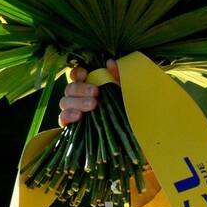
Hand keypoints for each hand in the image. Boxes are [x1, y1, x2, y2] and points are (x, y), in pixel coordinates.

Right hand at [60, 60, 159, 199]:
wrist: (143, 145)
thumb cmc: (137, 117)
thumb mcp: (131, 96)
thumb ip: (121, 78)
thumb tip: (111, 61)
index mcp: (94, 89)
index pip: (78, 75)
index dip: (79, 73)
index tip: (87, 74)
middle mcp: (83, 100)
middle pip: (70, 88)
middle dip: (80, 88)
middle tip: (96, 93)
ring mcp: (78, 115)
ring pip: (64, 102)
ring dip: (76, 102)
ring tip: (93, 106)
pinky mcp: (76, 130)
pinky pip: (63, 120)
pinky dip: (68, 116)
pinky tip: (79, 117)